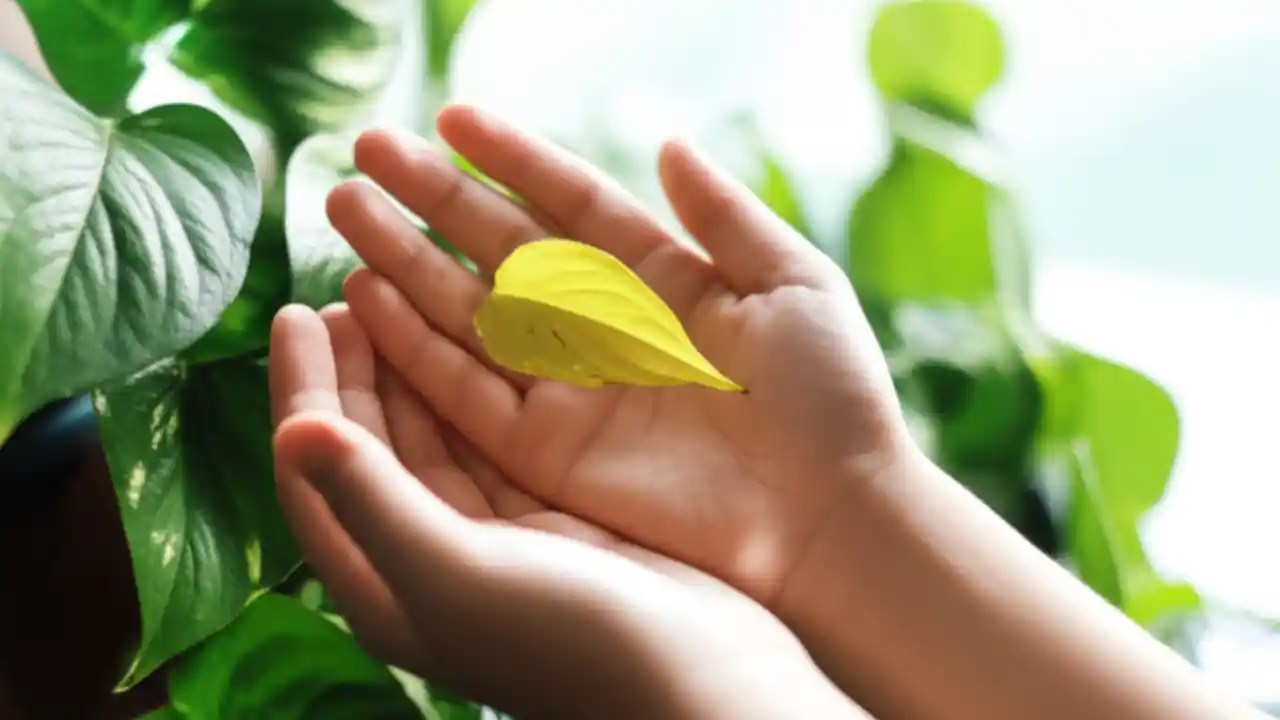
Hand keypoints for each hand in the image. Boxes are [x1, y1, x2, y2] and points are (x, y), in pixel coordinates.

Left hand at [268, 304, 862, 719]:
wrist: (708, 689)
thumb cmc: (581, 646)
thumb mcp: (462, 576)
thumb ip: (374, 502)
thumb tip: (291, 428)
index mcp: (388, 588)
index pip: (315, 475)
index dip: (299, 390)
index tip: (294, 313)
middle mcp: (431, 565)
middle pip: (368, 452)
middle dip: (351, 374)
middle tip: (344, 296)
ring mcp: (494, 546)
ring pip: (432, 441)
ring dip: (409, 374)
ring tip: (401, 304)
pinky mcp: (552, 527)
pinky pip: (493, 443)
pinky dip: (476, 392)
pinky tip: (479, 346)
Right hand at [330, 105, 913, 605]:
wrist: (830, 521)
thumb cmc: (831, 401)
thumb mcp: (793, 283)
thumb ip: (725, 213)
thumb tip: (668, 142)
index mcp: (663, 278)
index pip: (572, 202)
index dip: (513, 158)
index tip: (451, 115)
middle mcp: (605, 328)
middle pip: (503, 249)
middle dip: (436, 198)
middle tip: (366, 147)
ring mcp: (571, 389)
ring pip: (470, 312)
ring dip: (407, 261)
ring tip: (345, 206)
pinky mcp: (548, 452)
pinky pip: (468, 389)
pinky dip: (417, 346)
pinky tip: (366, 296)